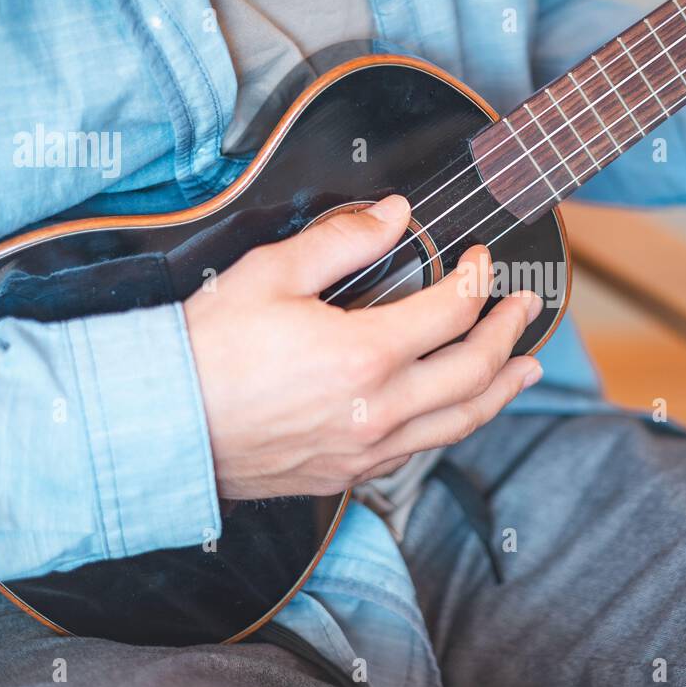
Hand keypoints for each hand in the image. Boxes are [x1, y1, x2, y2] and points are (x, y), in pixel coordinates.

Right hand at [183, 194, 542, 500]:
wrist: (159, 425)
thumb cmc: (205, 351)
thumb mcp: (270, 272)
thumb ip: (343, 239)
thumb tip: (394, 213)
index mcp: (364, 355)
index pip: (451, 313)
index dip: (477, 279)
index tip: (479, 260)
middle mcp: (377, 411)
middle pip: (473, 372)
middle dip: (509, 334)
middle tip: (526, 307)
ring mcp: (365, 450)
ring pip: (459, 422)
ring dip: (500, 390)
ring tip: (526, 369)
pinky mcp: (346, 473)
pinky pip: (420, 450)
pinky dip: (453, 423)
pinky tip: (459, 409)